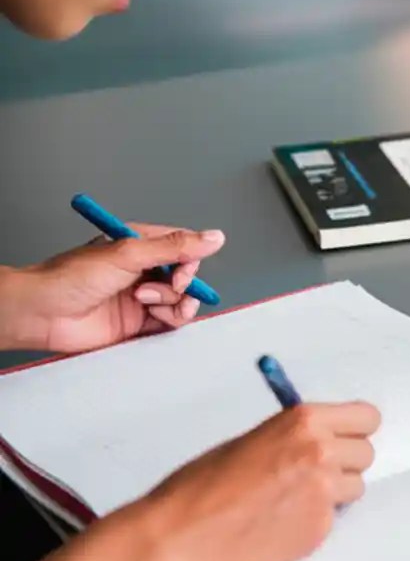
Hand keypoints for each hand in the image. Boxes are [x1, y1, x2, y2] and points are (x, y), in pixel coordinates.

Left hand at [0, 225, 224, 352]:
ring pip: (182, 299)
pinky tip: (149, 314)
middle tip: (165, 286)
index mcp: (140, 245)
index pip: (184, 246)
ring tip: (145, 300)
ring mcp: (142, 297)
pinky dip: (169, 319)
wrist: (43, 314)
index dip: (191, 258)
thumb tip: (214, 237)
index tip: (182, 267)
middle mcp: (143, 270)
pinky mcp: (139, 323)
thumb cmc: (72, 278)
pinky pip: (171, 321)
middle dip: (182, 282)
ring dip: (171, 301)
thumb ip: (175, 247)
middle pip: (187, 275)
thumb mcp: (129, 253)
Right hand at [141, 402, 380, 560]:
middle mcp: (321, 452)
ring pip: (355, 487)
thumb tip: (327, 437)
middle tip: (315, 472)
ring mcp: (324, 492)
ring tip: (291, 499)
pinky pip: (333, 518)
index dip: (355, 429)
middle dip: (346, 462)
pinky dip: (313, 520)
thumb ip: (297, 436)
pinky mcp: (320, 528)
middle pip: (366, 453)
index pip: (366, 417)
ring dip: (335, 492)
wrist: (179, 536)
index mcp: (304, 422)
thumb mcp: (254, 440)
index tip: (348, 436)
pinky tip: (280, 522)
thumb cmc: (201, 488)